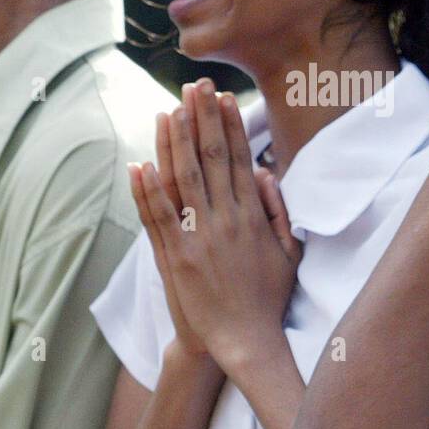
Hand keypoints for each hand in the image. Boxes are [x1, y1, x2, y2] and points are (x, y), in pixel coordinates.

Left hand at [128, 79, 301, 368]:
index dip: (230, 126)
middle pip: (212, 159)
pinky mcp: (178, 258)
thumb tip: (266, 172)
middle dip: (202, 119)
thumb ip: (279, 211)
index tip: (224, 97)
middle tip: (195, 86)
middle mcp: (227, 220)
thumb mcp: (289, 252)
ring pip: (184, 179)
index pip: (239, 159)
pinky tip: (139, 163)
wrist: (246, 342)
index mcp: (253, 216)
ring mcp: (200, 238)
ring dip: (174, 142)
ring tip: (167, 110)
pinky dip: (147, 190)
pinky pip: (160, 217)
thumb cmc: (268, 298)